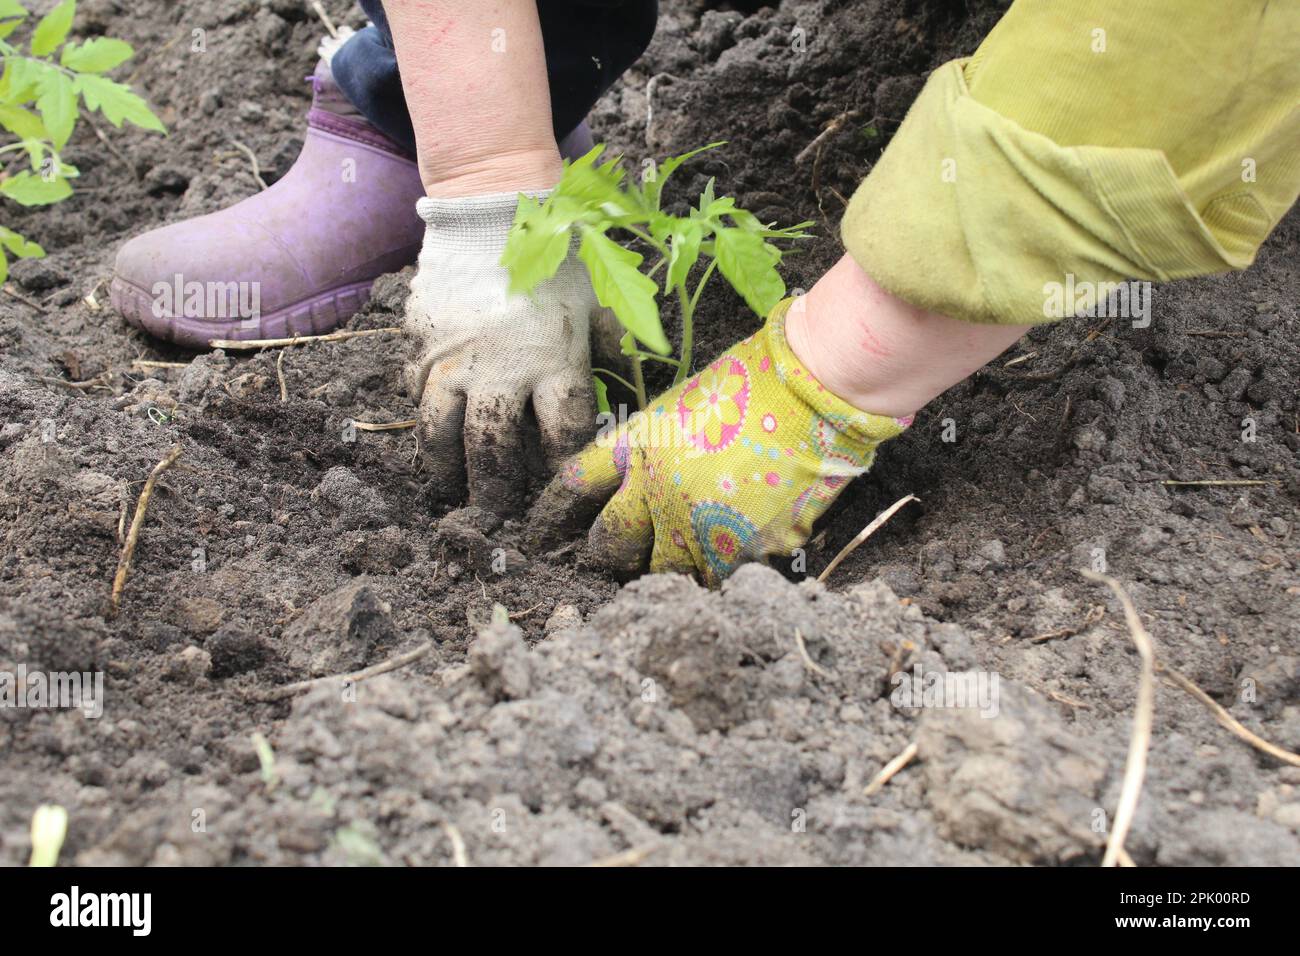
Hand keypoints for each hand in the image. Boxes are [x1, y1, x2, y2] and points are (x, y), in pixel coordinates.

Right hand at [404, 193, 597, 514]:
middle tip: (498, 521)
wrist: (493, 210)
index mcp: (555, 359)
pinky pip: (415, 397)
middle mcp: (502, 366)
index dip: (562, 473)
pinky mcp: (421, 346)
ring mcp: (455, 357)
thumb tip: (642, 391)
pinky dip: (422, 430)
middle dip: (497, 491)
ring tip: (453, 499)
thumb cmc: (557, 263)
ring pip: (443, 432)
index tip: (562, 497)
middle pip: (495, 446)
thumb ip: (614, 352)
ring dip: (448, 472)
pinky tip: (430, 452)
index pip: (562, 434)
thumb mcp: (598, 304)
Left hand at [527, 299, 910, 585]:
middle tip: (608, 560)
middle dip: (603, 556)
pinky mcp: (739, 551)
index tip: (540, 531)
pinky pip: (713, 582)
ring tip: (673, 568)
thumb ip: (661, 443)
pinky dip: (715, 578)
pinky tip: (724, 570)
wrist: (816, 390)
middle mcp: (655, 489)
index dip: (552, 512)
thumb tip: (650, 478)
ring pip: (659, 573)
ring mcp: (696, 525)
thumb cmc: (760, 379)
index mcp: (638, 443)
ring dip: (663, 572)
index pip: (573, 483)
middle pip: (607, 543)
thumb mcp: (688, 401)